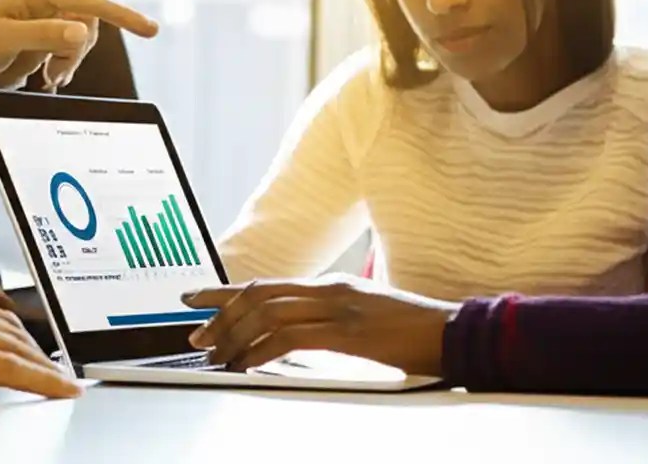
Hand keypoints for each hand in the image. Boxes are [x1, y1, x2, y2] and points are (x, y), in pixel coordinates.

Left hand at [0, 0, 158, 114]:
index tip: (149, 29)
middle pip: (90, 21)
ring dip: (72, 62)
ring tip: (50, 78)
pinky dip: (66, 67)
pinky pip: (72, 52)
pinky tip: (49, 79)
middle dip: (80, 51)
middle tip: (58, 72)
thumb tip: (83, 31)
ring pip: (83, 40)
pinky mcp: (44, 40)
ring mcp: (45, 21)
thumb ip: (45, 35)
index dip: (120, 14)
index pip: (86, 0)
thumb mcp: (5, 41)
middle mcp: (44, 1)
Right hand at [0, 293, 79, 399]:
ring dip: (45, 365)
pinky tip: (59, 388)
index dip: (21, 335)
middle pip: (11, 330)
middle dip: (38, 351)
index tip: (36, 348)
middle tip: (59, 370)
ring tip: (64, 382)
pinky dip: (42, 378)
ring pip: (17, 347)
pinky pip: (10, 368)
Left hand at [181, 275, 459, 374]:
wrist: (453, 333)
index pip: (267, 283)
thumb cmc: (413, 332)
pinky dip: (262, 350)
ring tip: (217, 355)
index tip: (195, 299)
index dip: (226, 291)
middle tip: (197, 336)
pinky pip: (292, 336)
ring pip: (269, 313)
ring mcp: (338, 307)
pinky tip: (248, 364)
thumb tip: (294, 336)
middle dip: (221, 315)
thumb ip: (330, 322)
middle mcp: (329, 289)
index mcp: (332, 285)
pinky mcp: (348, 332)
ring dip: (236, 336)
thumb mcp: (365, 319)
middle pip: (259, 294)